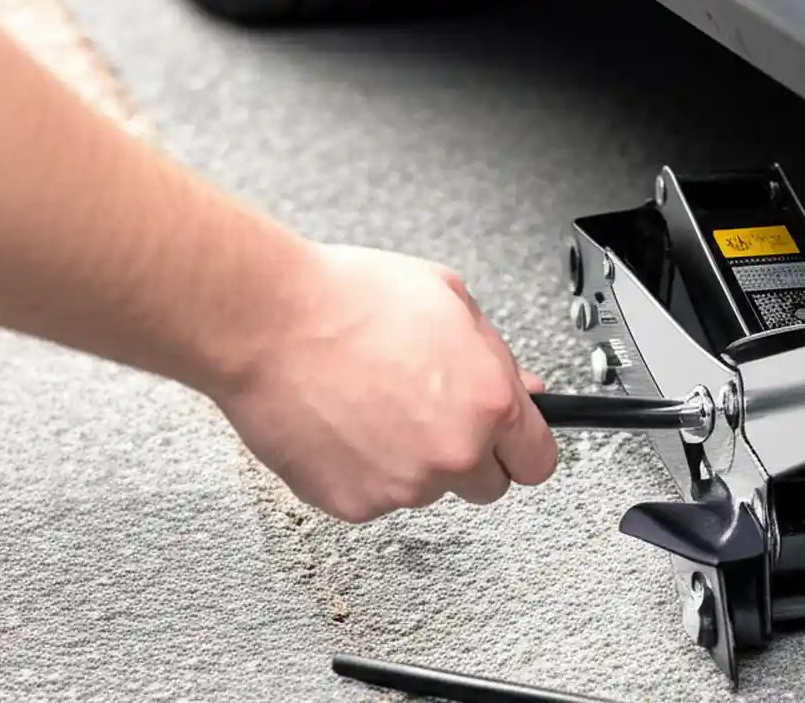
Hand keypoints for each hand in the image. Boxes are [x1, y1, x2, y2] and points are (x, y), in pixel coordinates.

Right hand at [208, 243, 558, 522]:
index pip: (537, 461)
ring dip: (412, 461)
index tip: (509, 443)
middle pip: (488, 486)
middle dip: (468, 456)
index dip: (520, 446)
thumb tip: (522, 388)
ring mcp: (403, 486)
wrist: (266, 322)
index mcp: (489, 404)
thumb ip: (496, 357)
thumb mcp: (449, 300)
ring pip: (427, 490)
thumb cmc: (347, 300)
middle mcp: (453, 453)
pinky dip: (364, 470)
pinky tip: (345, 423)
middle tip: (429, 413)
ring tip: (372, 403)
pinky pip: (376, 497)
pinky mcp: (354, 504)